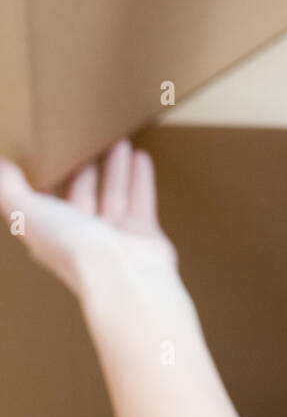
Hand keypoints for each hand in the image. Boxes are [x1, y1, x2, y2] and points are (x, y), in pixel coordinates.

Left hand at [0, 139, 178, 302]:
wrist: (123, 275)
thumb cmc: (74, 249)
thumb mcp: (29, 213)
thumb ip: (10, 190)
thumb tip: (0, 168)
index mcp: (50, 234)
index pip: (45, 203)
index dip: (46, 180)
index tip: (49, 155)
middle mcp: (82, 236)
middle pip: (82, 195)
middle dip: (84, 170)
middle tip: (87, 143)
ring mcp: (114, 236)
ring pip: (113, 195)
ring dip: (115, 168)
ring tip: (118, 141)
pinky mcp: (142, 233)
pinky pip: (140, 200)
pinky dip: (140, 178)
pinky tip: (140, 157)